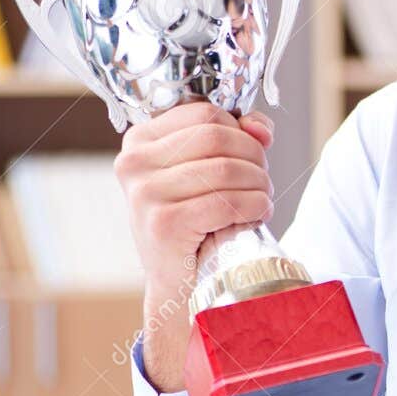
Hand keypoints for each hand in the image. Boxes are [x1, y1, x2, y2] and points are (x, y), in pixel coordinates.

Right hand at [114, 103, 274, 390]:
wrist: (178, 282)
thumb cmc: (196, 221)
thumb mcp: (208, 169)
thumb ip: (235, 135)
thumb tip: (260, 127)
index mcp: (140, 140)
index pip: (206, 113)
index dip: (242, 130)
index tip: (254, 152)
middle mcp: (134, 163)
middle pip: (218, 137)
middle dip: (254, 158)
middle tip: (262, 181)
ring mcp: (145, 194)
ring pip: (227, 169)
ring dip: (259, 185)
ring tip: (260, 201)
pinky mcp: (163, 224)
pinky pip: (227, 202)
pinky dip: (254, 207)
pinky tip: (256, 215)